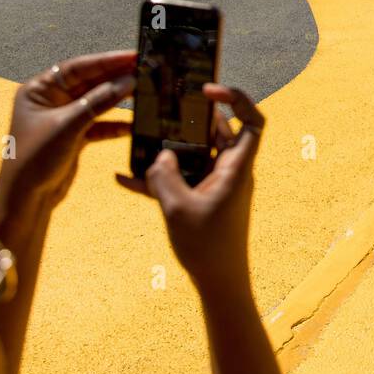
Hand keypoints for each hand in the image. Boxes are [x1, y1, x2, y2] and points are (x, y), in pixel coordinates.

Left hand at [0, 51, 135, 213]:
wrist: (26, 199)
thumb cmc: (35, 159)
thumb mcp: (68, 126)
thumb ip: (99, 101)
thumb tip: (127, 81)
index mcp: (39, 90)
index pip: (77, 67)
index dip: (106, 61)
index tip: (131, 56)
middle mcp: (51, 100)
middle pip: (89, 82)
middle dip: (116, 77)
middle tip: (144, 69)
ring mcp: (64, 118)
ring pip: (97, 101)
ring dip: (118, 98)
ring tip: (144, 90)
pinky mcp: (75, 135)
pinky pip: (99, 123)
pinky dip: (115, 124)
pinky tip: (132, 125)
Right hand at [117, 85, 262, 288]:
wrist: (220, 284)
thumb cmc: (208, 247)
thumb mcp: (178, 208)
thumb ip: (164, 175)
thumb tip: (160, 155)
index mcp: (237, 167)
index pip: (252, 121)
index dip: (237, 99)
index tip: (208, 90)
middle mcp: (230, 171)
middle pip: (217, 132)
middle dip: (191, 118)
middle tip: (164, 106)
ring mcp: (217, 185)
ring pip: (194, 154)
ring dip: (169, 147)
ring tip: (140, 138)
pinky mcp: (202, 200)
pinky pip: (180, 180)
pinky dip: (157, 178)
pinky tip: (122, 179)